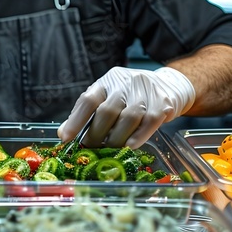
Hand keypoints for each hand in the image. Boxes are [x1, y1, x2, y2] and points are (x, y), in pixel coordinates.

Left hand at [58, 66, 194, 148]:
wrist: (169, 85)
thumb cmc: (131, 95)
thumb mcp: (108, 96)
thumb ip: (87, 113)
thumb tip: (63, 133)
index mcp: (107, 82)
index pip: (88, 100)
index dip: (75, 120)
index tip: (66, 138)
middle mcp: (125, 84)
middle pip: (106, 112)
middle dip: (96, 135)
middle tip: (91, 149)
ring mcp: (144, 94)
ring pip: (127, 120)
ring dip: (115, 140)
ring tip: (109, 150)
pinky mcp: (161, 105)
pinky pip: (147, 124)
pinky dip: (136, 138)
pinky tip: (129, 147)